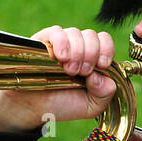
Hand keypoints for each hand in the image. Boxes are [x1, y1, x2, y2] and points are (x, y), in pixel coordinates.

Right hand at [0, 24, 116, 131]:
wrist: (35, 109)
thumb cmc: (63, 104)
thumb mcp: (92, 106)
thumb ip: (105, 94)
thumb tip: (102, 76)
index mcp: (92, 59)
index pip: (104, 40)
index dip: (106, 50)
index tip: (101, 66)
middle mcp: (78, 47)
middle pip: (92, 35)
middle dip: (91, 54)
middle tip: (82, 73)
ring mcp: (61, 43)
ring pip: (76, 33)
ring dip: (77, 52)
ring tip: (69, 70)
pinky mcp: (43, 41)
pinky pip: (56, 32)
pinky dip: (62, 43)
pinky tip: (61, 58)